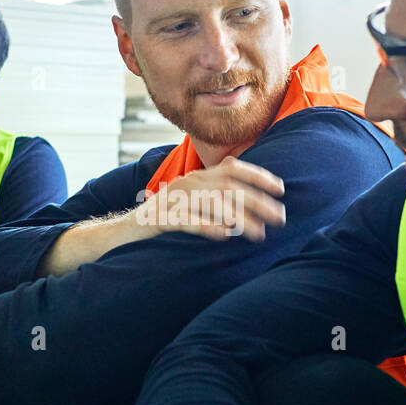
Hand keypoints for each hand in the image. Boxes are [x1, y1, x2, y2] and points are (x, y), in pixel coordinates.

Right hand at [136, 156, 284, 241]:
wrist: (125, 231)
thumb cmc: (164, 220)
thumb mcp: (192, 202)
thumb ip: (215, 195)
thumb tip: (249, 199)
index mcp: (196, 177)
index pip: (232, 169)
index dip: (258, 175)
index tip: (281, 188)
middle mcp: (186, 184)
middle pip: (228, 186)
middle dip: (258, 201)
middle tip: (280, 217)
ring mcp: (171, 200)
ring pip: (211, 203)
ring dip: (239, 218)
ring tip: (259, 234)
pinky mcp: (159, 219)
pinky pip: (186, 221)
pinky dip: (207, 226)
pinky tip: (225, 235)